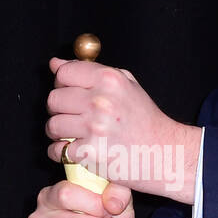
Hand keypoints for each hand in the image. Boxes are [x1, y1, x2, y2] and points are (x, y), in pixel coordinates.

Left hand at [45, 57, 200, 202]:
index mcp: (109, 79)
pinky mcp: (91, 153)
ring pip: (52, 125)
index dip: (62, 84)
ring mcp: (95, 128)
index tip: (69, 94)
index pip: (63, 74)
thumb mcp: (125, 85)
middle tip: (72, 117)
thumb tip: (55, 64)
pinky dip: (61, 153)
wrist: (164, 152)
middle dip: (58, 109)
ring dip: (57, 132)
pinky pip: (58, 150)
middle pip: (54, 99)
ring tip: (73, 134)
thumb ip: (90, 71)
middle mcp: (101, 101)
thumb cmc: (144, 119)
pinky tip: (76, 151)